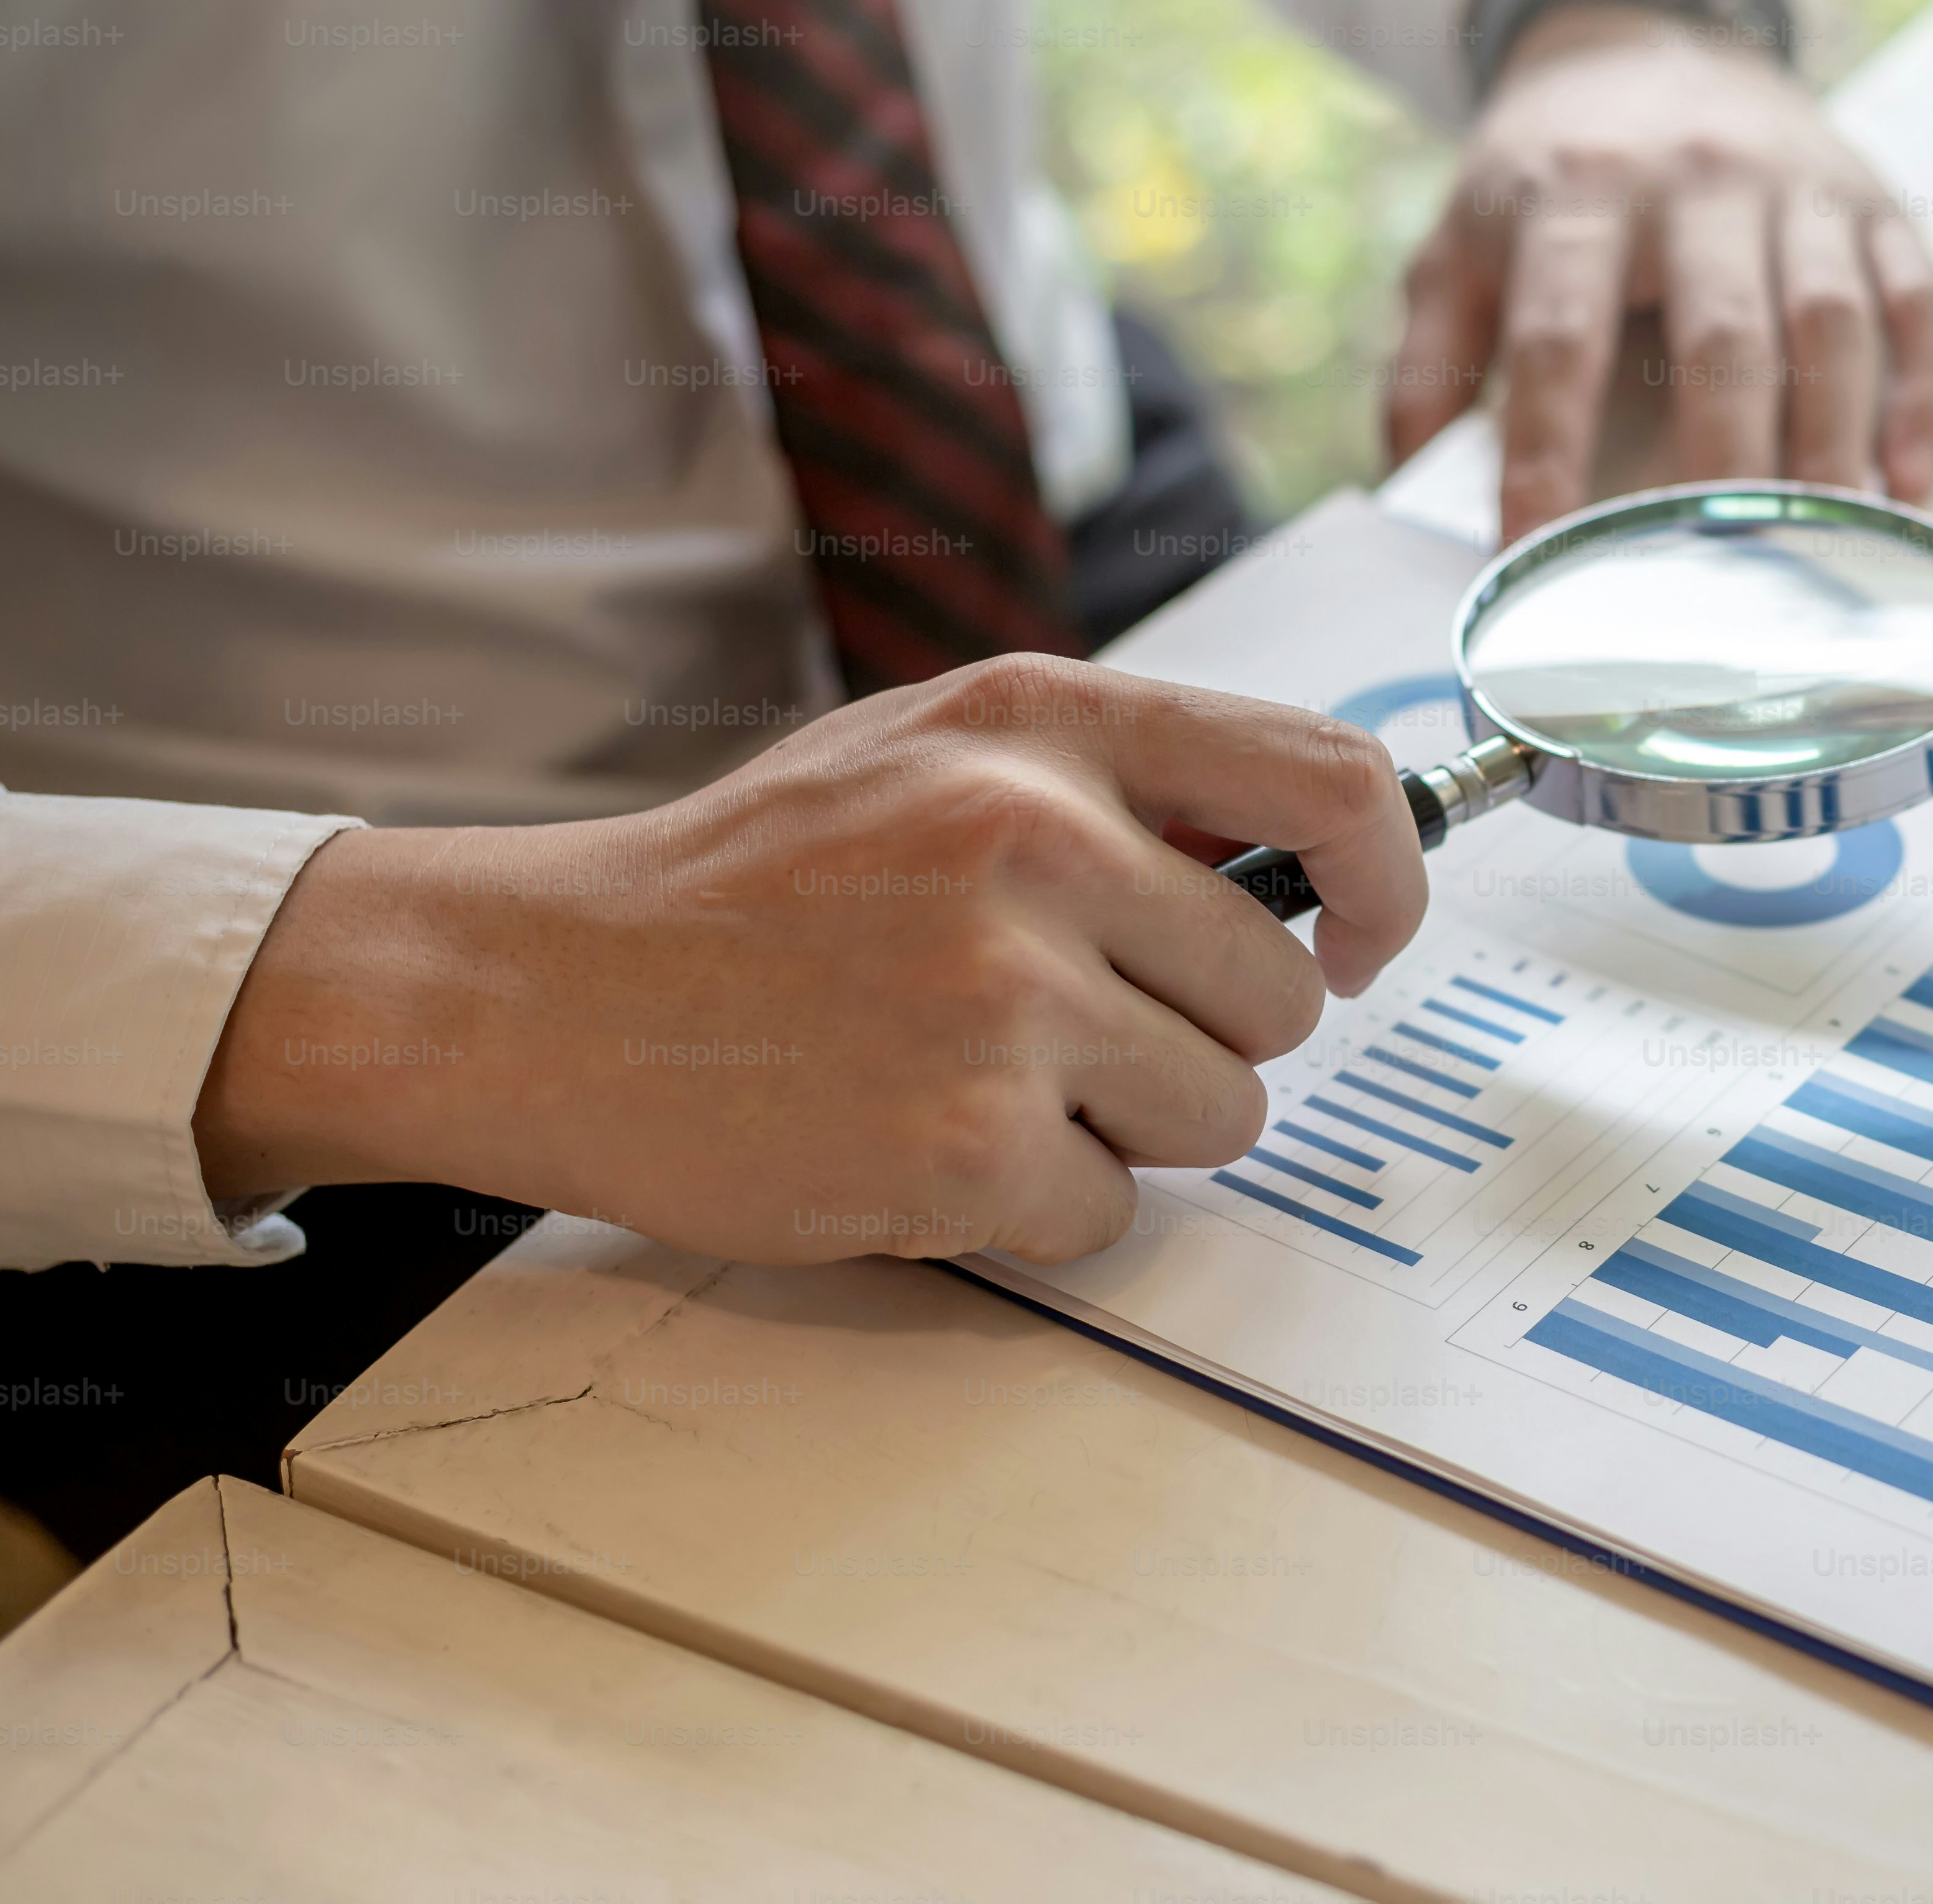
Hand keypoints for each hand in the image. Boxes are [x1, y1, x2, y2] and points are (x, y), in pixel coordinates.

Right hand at [192, 660, 1424, 1264]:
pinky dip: (1037, 1203)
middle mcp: (1036, 840)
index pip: (1329, 778)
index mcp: (1041, 723)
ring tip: (975, 1076)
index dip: (1386, 875)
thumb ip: (1116, 787)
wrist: (547, 989)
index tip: (1358, 938)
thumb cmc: (754, 883)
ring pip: (1220, 1114)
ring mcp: (1001, 997)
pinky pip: (1112, 1209)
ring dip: (1127, 1127)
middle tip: (1066, 1029)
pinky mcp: (962, 1144)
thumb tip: (1309, 868)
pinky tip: (918, 1141)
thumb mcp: (933, 754)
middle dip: (1206, 1036)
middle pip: (1279, 994)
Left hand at [1386, 3, 1932, 539]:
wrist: (1646, 36)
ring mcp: (1797, 189)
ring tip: (1826, 538)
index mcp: (1574, 192)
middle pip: (1720, 332)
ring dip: (1834, 437)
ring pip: (1831, 319)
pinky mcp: (1875, 203)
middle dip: (1720, 458)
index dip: (1543, 450)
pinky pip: (1920, 301)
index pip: (1558, 336)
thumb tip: (1410, 483)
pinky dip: (1925, 395)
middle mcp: (1695, 181)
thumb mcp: (1460, 240)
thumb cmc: (1548, 174)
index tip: (1533, 554)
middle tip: (1716, 566)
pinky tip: (1911, 482)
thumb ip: (1427, 359)